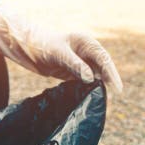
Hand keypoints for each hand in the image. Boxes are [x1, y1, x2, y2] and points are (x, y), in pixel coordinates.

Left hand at [0, 3, 122, 93]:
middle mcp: (86, 52)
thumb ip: (75, 65)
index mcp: (87, 43)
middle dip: (108, 82)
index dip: (112, 74)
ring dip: (98, 87)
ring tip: (101, 100)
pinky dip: (88, 89)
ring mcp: (81, 62)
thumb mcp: (59, 53)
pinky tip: (89, 99)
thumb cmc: (43, 45)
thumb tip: (91, 79)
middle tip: (113, 98)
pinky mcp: (73, 72)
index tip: (117, 88)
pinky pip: (84, 82)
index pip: (104, 59)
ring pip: (95, 76)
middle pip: (102, 68)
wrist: (27, 47)